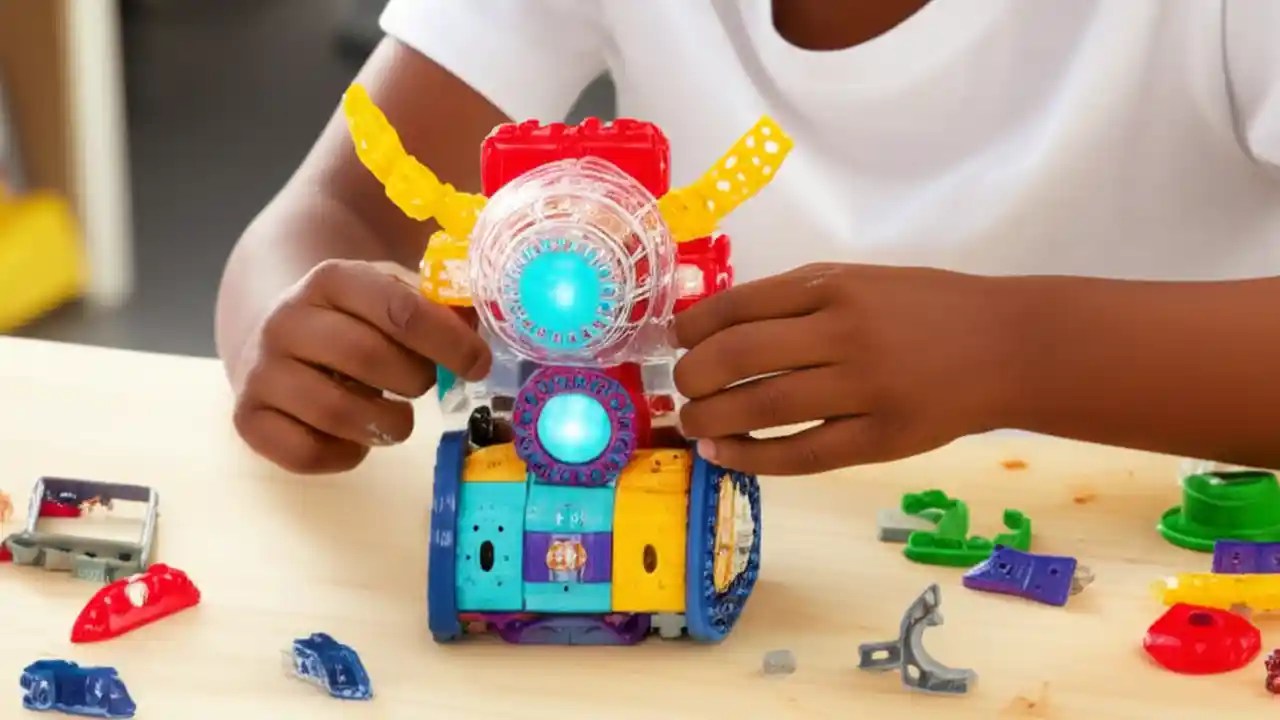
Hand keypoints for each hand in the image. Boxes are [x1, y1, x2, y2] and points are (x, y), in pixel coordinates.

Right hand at [230, 259, 490, 472]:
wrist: (279, 337)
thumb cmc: (356, 321)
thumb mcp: (393, 296)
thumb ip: (439, 308)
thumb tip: (475, 326)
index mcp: (332, 278)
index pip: (399, 310)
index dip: (449, 341)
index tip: (477, 362)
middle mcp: (287, 320)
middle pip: (370, 359)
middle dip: (416, 380)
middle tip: (424, 384)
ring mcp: (261, 370)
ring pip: (338, 412)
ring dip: (388, 425)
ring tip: (395, 417)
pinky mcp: (248, 418)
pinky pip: (306, 453)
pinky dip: (345, 455)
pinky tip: (354, 436)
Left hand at [671, 263, 1016, 474]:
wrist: (1008, 345)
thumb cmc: (928, 308)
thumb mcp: (862, 281)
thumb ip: (798, 298)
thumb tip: (718, 325)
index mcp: (834, 286)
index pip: (739, 304)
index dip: (693, 328)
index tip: (677, 342)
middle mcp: (844, 331)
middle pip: (740, 355)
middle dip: (693, 376)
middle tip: (681, 389)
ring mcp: (864, 387)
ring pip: (763, 406)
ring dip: (711, 420)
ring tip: (692, 425)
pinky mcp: (881, 438)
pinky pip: (802, 453)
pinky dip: (753, 458)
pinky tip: (726, 456)